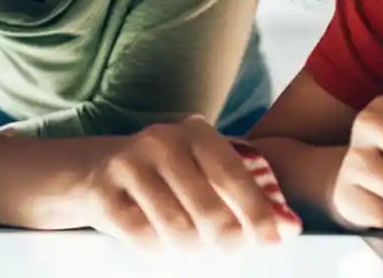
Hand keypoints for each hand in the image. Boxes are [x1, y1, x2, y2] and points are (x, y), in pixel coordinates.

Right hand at [81, 116, 300, 249]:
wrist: (93, 170)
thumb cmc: (164, 175)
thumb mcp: (203, 171)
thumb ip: (246, 195)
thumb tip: (288, 229)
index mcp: (194, 132)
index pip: (233, 176)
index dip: (257, 212)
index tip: (272, 240)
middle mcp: (162, 141)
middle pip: (209, 211)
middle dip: (225, 240)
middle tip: (226, 250)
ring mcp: (129, 164)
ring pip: (178, 230)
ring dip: (190, 249)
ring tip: (190, 246)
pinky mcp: (104, 193)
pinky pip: (145, 238)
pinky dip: (158, 249)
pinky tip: (158, 239)